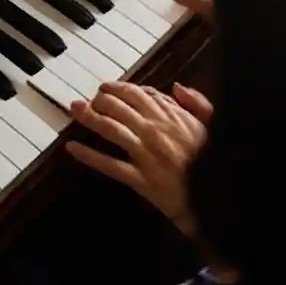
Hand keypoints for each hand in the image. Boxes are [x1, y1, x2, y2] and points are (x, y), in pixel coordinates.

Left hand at [65, 81, 213, 236]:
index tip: (107, 88)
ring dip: (89, 117)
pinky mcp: (140, 179)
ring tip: (75, 110)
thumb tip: (176, 87)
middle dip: (100, 99)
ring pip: (111, 129)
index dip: (120, 89)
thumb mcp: (211, 126)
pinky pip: (109, 165)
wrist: (213, 197)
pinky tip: (72, 148)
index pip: (140, 95)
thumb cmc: (210, 162)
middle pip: (120, 108)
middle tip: (88, 99)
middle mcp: (156, 132)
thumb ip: (197, 103)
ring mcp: (146, 155)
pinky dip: (88, 155)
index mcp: (172, 118)